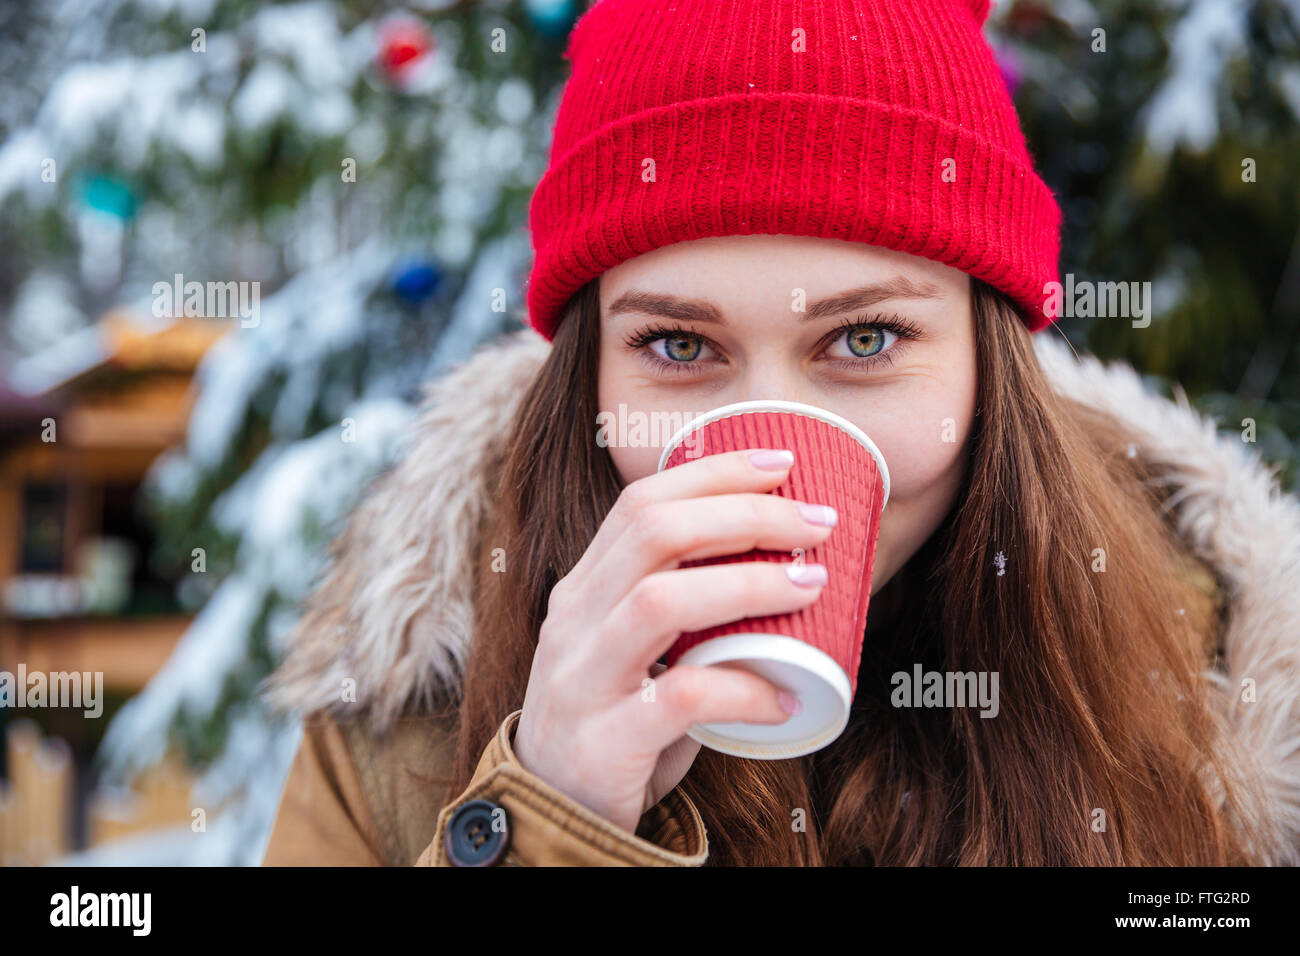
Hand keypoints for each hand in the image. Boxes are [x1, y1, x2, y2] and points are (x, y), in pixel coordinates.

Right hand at [512, 448, 835, 833]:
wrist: (551, 811)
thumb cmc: (613, 720)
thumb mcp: (635, 650)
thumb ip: (684, 610)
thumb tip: (786, 569)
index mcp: (584, 589)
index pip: (641, 503)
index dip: (714, 473)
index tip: (781, 463)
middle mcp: (574, 620)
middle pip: (653, 532)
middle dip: (744, 514)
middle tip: (814, 524)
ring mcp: (581, 678)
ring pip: (660, 601)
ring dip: (747, 584)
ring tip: (810, 586)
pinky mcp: (602, 740)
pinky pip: (681, 698)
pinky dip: (744, 689)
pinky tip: (785, 696)